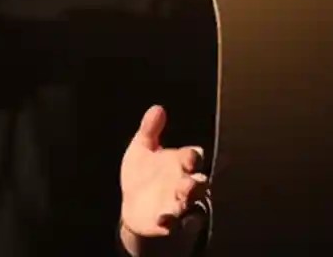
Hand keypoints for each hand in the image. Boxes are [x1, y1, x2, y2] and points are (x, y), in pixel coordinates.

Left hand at [120, 105, 208, 240]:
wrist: (133, 205)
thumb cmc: (144, 174)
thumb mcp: (142, 149)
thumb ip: (149, 129)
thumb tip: (157, 108)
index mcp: (180, 163)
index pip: (193, 157)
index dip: (192, 157)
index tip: (189, 156)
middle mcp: (184, 183)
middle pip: (198, 183)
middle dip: (196, 182)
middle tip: (190, 181)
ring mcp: (178, 204)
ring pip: (192, 203)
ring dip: (188, 200)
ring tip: (182, 196)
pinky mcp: (169, 222)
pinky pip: (175, 223)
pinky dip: (170, 221)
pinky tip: (163, 219)